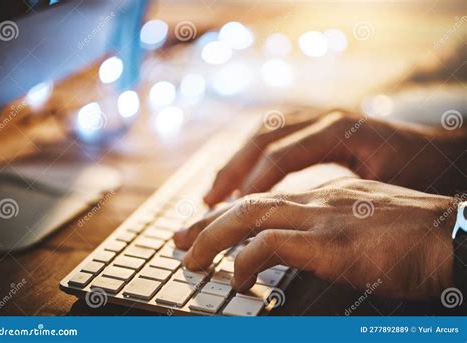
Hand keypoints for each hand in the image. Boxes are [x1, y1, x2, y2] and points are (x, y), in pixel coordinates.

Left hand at [175, 178, 455, 298]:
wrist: (453, 234)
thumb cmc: (414, 235)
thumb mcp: (363, 223)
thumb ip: (330, 229)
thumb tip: (302, 247)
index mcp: (323, 196)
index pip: (263, 199)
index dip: (228, 213)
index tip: (202, 227)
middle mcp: (316, 201)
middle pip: (247, 203)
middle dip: (207, 222)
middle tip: (178, 240)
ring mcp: (323, 218)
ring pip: (250, 217)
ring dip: (213, 237)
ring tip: (191, 260)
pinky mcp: (332, 243)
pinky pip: (273, 245)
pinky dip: (248, 258)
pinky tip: (237, 277)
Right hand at [204, 109, 466, 205]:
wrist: (438, 150)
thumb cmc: (416, 170)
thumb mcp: (384, 184)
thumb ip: (343, 196)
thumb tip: (302, 223)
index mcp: (338, 131)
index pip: (282, 155)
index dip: (254, 184)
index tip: (232, 211)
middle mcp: (322, 118)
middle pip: (262, 138)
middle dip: (232, 171)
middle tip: (208, 202)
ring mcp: (318, 118)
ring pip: (262, 134)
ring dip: (235, 163)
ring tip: (213, 193)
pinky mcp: (316, 127)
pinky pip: (274, 137)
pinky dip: (252, 158)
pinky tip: (240, 178)